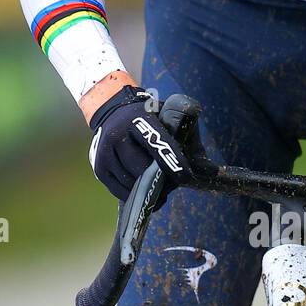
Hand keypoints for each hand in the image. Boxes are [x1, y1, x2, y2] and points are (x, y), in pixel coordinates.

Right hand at [88, 85, 193, 201]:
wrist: (112, 110)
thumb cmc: (148, 117)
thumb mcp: (165, 115)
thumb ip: (183, 135)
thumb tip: (206, 169)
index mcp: (137, 119)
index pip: (157, 143)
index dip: (172, 161)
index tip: (185, 176)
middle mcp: (116, 135)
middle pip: (141, 168)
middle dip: (160, 180)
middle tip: (173, 184)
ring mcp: (104, 152)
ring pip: (131, 182)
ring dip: (147, 190)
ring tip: (159, 187)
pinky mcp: (99, 168)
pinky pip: (120, 191)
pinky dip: (135, 194)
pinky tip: (145, 193)